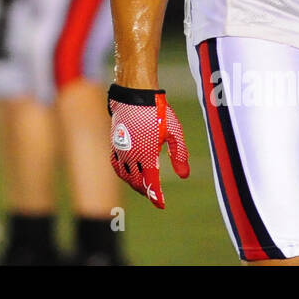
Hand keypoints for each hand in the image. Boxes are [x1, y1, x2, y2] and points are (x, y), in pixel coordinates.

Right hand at [108, 84, 189, 208]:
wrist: (134, 93)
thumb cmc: (158, 111)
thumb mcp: (174, 132)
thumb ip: (179, 155)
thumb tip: (184, 175)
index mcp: (147, 154)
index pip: (151, 183)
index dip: (156, 197)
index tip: (161, 204)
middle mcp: (131, 155)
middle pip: (137, 182)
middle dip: (146, 191)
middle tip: (154, 195)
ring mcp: (121, 149)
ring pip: (124, 174)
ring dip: (133, 183)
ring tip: (142, 186)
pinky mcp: (114, 142)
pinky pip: (115, 163)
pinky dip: (122, 172)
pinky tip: (128, 172)